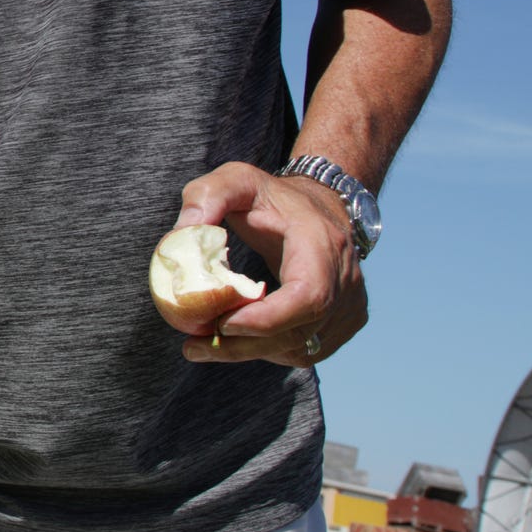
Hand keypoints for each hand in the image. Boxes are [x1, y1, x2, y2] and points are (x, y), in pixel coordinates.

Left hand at [174, 161, 365, 367]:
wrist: (321, 206)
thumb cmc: (272, 196)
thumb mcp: (236, 179)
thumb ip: (206, 197)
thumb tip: (181, 235)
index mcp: (322, 244)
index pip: (309, 295)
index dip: (268, 319)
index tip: (221, 324)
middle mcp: (345, 280)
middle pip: (301, 332)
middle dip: (244, 346)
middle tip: (192, 346)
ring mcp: (351, 305)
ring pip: (301, 348)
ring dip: (250, 352)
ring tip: (203, 343)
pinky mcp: (345, 322)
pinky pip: (306, 350)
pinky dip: (268, 350)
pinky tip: (235, 339)